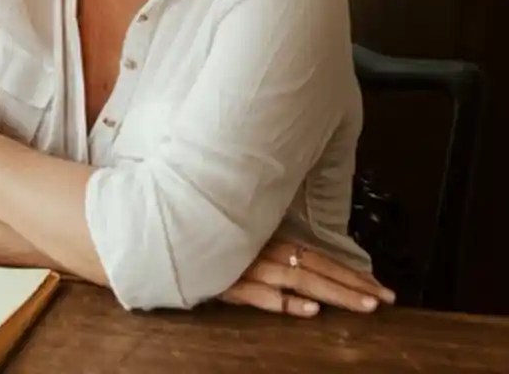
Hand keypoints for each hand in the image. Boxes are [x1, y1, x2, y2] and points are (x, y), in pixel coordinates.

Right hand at [220, 239, 396, 316]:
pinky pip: (260, 295)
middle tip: (386, 300)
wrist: (164, 239)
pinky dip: (285, 303)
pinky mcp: (227, 283)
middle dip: (353, 285)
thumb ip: (269, 253)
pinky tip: (309, 311)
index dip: (350, 273)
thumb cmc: (205, 240)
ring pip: (298, 281)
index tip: (380, 288)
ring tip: (364, 305)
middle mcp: (263, 252)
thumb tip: (305, 272)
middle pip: (316, 268)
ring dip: (333, 292)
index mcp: (269, 241)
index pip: (319, 258)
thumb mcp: (241, 244)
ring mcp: (246, 267)